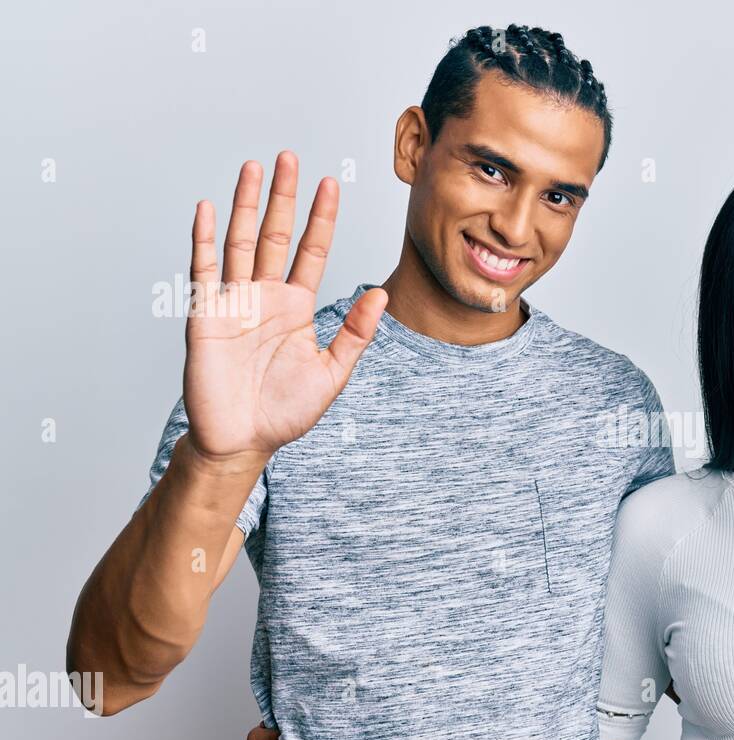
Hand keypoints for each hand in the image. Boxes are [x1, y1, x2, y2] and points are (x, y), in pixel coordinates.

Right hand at [184, 151, 386, 466]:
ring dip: (247, 205)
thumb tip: (381, 294)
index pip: (312, 251)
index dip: (321, 218)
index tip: (331, 185)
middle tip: (291, 157)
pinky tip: (207, 209)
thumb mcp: (332, 373)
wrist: (243, 441)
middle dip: (285, 196)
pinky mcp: (206, 316)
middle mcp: (266, 297)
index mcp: (297, 307)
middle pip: (276, 235)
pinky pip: (204, 271)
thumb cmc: (285, 412)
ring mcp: (234, 302)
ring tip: (255, 167)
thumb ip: (355, 333)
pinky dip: (204, 240)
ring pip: (242, 242)